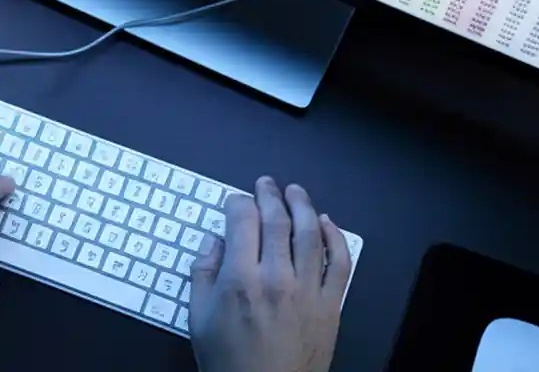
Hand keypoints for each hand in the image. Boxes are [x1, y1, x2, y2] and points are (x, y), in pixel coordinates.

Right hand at [189, 176, 352, 371]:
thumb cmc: (228, 361)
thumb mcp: (198, 318)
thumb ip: (202, 274)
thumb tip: (213, 241)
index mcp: (239, 280)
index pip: (242, 219)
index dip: (237, 202)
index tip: (235, 202)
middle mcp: (276, 278)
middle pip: (277, 219)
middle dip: (269, 194)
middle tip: (265, 184)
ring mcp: (308, 290)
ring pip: (310, 232)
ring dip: (303, 205)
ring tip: (295, 192)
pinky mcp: (330, 304)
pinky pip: (339, 262)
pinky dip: (335, 237)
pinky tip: (327, 223)